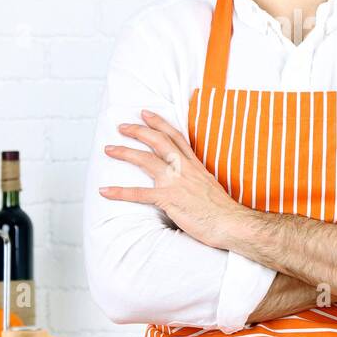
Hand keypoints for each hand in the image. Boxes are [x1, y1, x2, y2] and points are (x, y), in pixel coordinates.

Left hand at [99, 109, 243, 248]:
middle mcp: (184, 168)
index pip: (175, 137)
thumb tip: (186, 182)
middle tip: (122, 127)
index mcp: (194, 165)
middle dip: (138, 131)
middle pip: (158, 142)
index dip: (159, 123)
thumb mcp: (209, 186)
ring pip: (146, 160)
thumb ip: (195, 180)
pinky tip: (105, 190)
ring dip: (125, 152)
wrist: (230, 223)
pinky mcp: (169, 199)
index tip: (145, 114)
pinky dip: (120, 192)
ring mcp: (176, 182)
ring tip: (109, 149)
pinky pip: (139, 194)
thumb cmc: (222, 210)